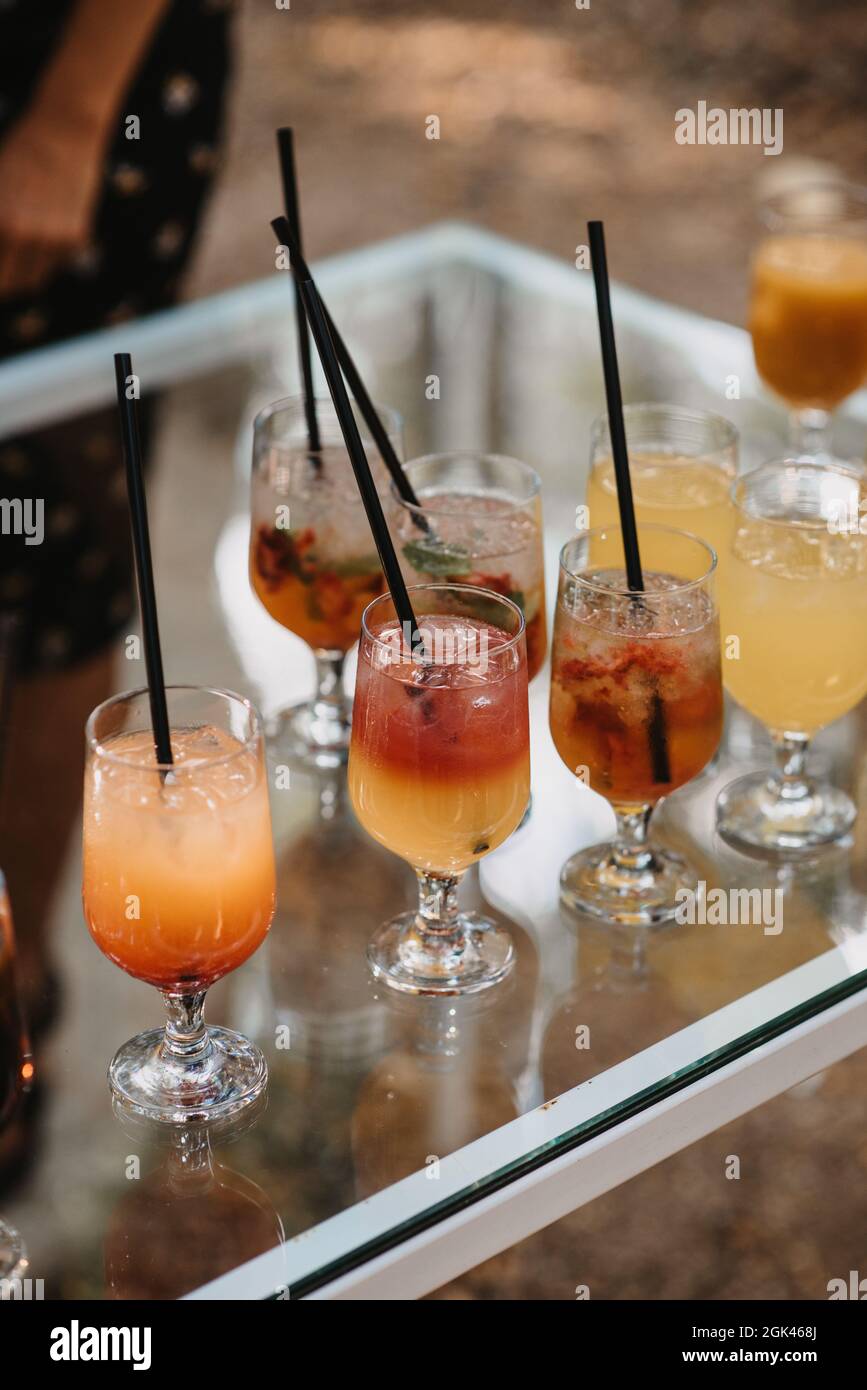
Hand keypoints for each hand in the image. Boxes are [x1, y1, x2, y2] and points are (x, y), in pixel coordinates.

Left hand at [0, 104, 107, 298]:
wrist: (64, 132)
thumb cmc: (18, 154)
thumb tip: (0, 241)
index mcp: (0, 223)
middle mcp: (26, 237)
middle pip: (10, 285)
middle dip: (2, 283)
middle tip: (1, 273)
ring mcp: (54, 240)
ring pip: (34, 278)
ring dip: (22, 273)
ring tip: (17, 253)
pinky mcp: (76, 239)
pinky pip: (55, 263)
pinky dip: (45, 257)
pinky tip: (41, 232)